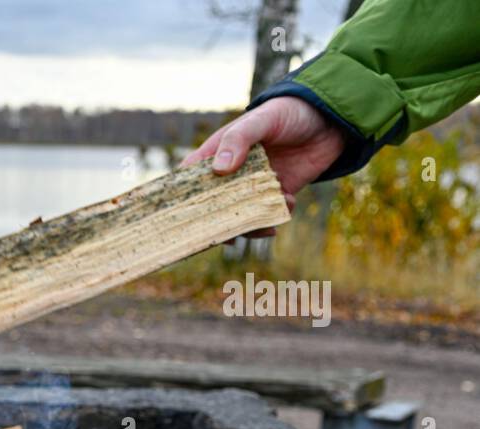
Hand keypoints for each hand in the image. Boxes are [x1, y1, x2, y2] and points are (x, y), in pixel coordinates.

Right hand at [181, 96, 346, 220]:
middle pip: (212, 205)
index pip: (190, 178)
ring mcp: (254, 185)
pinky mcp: (276, 193)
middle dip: (217, 222)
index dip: (180, 198)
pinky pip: (268, 214)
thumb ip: (240, 140)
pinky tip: (289, 203)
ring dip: (249, 224)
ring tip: (264, 223)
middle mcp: (232, 173)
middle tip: (226, 234)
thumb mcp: (263, 120)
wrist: (333, 118)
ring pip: (239, 215)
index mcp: (219, 153)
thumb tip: (219, 170)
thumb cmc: (290, 111)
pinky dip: (275, 216)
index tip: (178, 218)